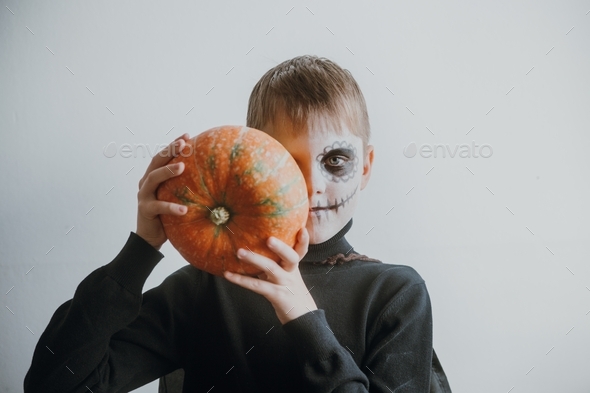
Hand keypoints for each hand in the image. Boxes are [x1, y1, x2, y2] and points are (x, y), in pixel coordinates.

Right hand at [135, 133, 189, 250]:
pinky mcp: (145, 210)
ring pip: (153, 179)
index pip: (162, 157)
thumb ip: (183, 185)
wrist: (150, 237)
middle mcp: (145, 183)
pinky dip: (171, 207)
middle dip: (169, 151)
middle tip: (183, 144)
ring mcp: (144, 196)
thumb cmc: (166, 214)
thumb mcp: (175, 196)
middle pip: (156, 162)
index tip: (186, 135)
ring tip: (183, 167)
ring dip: (168, 171)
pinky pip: (159, 206)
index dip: (172, 145)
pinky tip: (185, 209)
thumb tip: (210, 176)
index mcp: (152, 177)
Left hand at [223, 227, 316, 323]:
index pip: (301, 251)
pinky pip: (257, 285)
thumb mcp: (288, 277)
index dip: (303, 241)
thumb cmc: (291, 294)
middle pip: (291, 257)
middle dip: (280, 247)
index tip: (302, 229)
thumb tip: (255, 252)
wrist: (303, 318)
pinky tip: (228, 275)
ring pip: (271, 268)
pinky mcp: (276, 295)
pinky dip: (241, 279)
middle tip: (269, 238)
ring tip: (239, 252)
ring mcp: (285, 284)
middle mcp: (292, 273)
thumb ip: (276, 265)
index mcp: (294, 267)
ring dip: (255, 259)